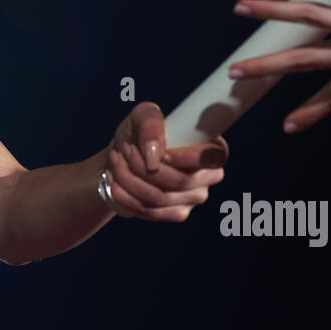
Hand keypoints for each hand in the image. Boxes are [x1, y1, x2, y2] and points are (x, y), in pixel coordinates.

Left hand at [103, 101, 229, 220]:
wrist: (121, 160)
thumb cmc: (138, 134)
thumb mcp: (141, 116)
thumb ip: (150, 122)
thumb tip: (155, 153)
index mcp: (209, 147)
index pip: (215, 156)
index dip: (190, 158)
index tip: (162, 153)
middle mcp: (209, 175)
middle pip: (182, 181)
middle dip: (144, 165)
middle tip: (124, 150)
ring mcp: (194, 197)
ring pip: (161, 196)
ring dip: (130, 178)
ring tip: (116, 161)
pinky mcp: (177, 213)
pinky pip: (151, 211)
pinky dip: (127, 196)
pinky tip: (115, 181)